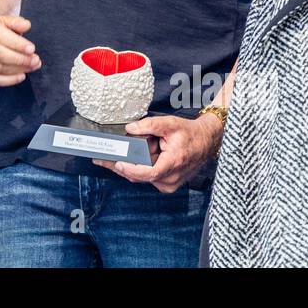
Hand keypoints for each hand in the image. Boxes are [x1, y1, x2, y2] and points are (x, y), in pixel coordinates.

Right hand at [0, 12, 40, 85]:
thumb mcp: (5, 20)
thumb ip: (16, 22)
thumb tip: (26, 25)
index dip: (16, 43)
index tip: (32, 49)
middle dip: (19, 59)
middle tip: (35, 60)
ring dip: (18, 69)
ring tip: (32, 67)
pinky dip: (9, 80)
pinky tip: (21, 76)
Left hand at [93, 113, 222, 191]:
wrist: (206, 142)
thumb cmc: (189, 133)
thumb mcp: (170, 124)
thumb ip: (149, 125)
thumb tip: (130, 129)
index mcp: (172, 163)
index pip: (148, 173)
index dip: (130, 170)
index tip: (117, 164)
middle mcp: (170, 178)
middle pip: (140, 177)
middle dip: (121, 166)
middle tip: (101, 159)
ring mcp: (169, 183)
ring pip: (142, 178)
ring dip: (131, 166)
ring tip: (120, 153)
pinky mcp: (166, 184)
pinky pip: (147, 177)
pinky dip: (139, 168)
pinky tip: (133, 158)